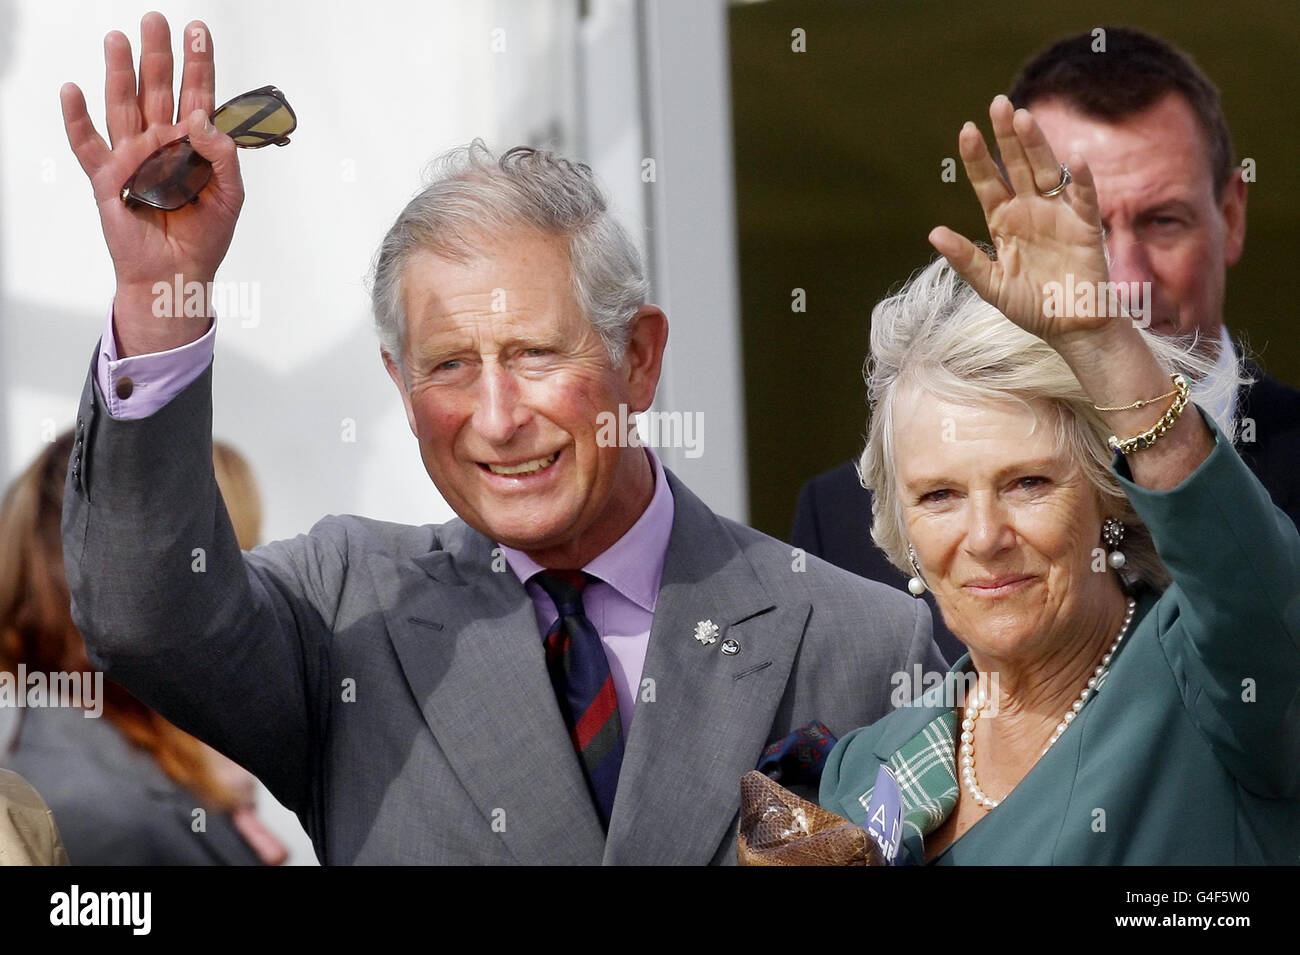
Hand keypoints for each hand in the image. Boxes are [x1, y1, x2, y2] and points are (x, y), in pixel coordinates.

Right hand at [61, 13, 243, 354]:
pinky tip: (73, 91)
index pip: (196, 96)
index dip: (198, 64)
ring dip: (120, 72)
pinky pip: (87, 145)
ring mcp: (132, 158)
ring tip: (118, 39)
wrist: (177, 273)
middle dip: (157, 55)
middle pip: (157, 90)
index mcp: (192, 146)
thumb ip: (224, 156)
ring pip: (123, 105)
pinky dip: (77, 119)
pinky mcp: (107, 178)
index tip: (198, 31)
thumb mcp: (230, 195)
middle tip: (156, 20)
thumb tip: (203, 119)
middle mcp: (160, 143)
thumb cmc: (204, 236)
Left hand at [928, 96, 1110, 346]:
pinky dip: (1082, 180)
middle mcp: (1030, 210)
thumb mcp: (991, 284)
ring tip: (1024, 118)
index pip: (987, 182)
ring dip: (1037, 145)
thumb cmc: (1031, 306)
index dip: (977, 157)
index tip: (966, 130)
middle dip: (1007, 136)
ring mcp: (1058, 214)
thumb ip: (965, 259)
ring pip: (1046, 171)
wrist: (1070, 326)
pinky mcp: (1086, 226)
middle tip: (998, 103)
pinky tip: (1075, 158)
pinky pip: (1084, 198)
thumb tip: (933, 232)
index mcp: (1004, 222)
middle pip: (1017, 165)